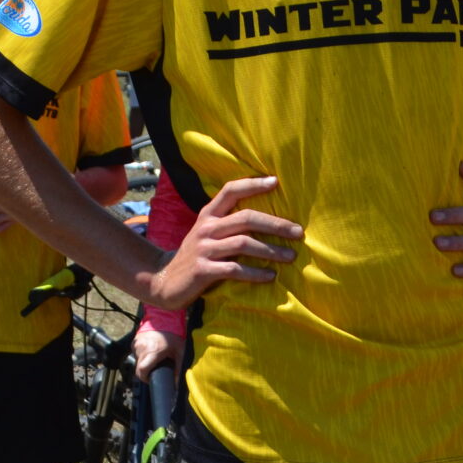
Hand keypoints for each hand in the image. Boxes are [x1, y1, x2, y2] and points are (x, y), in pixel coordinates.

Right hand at [132, 326, 184, 381]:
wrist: (166, 316)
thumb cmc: (174, 333)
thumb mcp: (180, 351)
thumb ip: (180, 368)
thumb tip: (178, 383)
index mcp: (152, 352)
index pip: (141, 371)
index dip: (145, 378)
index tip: (151, 379)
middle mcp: (141, 348)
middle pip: (139, 367)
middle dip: (146, 371)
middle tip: (156, 368)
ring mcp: (136, 343)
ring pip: (137, 360)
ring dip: (144, 361)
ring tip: (155, 357)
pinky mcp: (135, 340)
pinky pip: (136, 352)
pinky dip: (142, 354)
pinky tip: (151, 350)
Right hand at [144, 176, 301, 308]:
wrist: (163, 281)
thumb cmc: (197, 255)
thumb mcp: (208, 233)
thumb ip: (229, 223)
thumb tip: (268, 218)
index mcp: (208, 215)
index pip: (231, 191)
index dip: (253, 184)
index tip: (276, 181)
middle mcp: (206, 228)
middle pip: (246, 218)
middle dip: (275, 224)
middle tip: (298, 232)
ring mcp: (203, 249)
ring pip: (243, 244)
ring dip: (271, 250)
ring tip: (291, 256)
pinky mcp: (202, 270)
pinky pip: (234, 269)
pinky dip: (255, 273)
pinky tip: (270, 276)